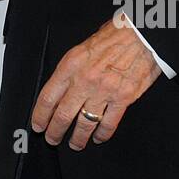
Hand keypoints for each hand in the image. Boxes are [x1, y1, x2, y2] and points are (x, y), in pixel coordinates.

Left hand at [31, 17, 161, 148]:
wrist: (140, 34)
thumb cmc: (113, 36)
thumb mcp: (82, 47)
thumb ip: (70, 69)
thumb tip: (60, 89)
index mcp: (70, 65)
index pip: (48, 97)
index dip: (40, 115)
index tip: (38, 125)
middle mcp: (84, 80)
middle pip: (63, 114)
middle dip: (55, 131)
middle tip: (52, 139)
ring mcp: (104, 91)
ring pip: (84, 123)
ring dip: (77, 138)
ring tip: (75, 143)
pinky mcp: (123, 98)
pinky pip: (108, 123)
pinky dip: (102, 134)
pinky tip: (98, 137)